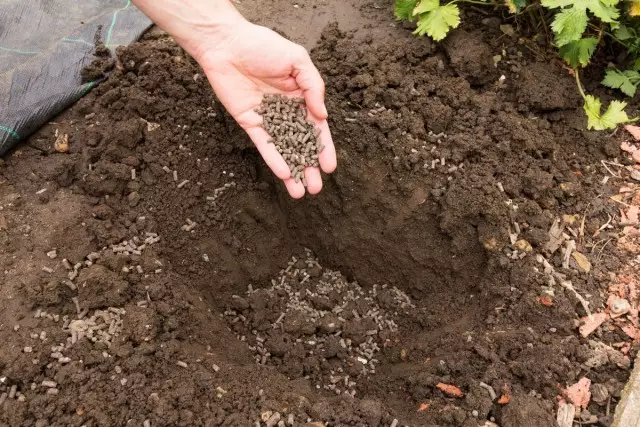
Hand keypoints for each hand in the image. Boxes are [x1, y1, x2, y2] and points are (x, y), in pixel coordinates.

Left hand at [195, 20, 336, 197]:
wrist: (226, 44)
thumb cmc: (263, 46)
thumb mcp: (298, 60)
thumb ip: (314, 87)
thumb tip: (322, 116)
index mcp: (302, 97)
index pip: (317, 128)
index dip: (324, 148)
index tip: (330, 167)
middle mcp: (287, 111)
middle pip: (301, 145)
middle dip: (309, 166)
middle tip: (316, 188)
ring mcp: (268, 119)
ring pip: (284, 149)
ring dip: (293, 170)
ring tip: (301, 192)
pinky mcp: (250, 122)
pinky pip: (264, 144)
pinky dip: (274, 159)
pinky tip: (284, 173)